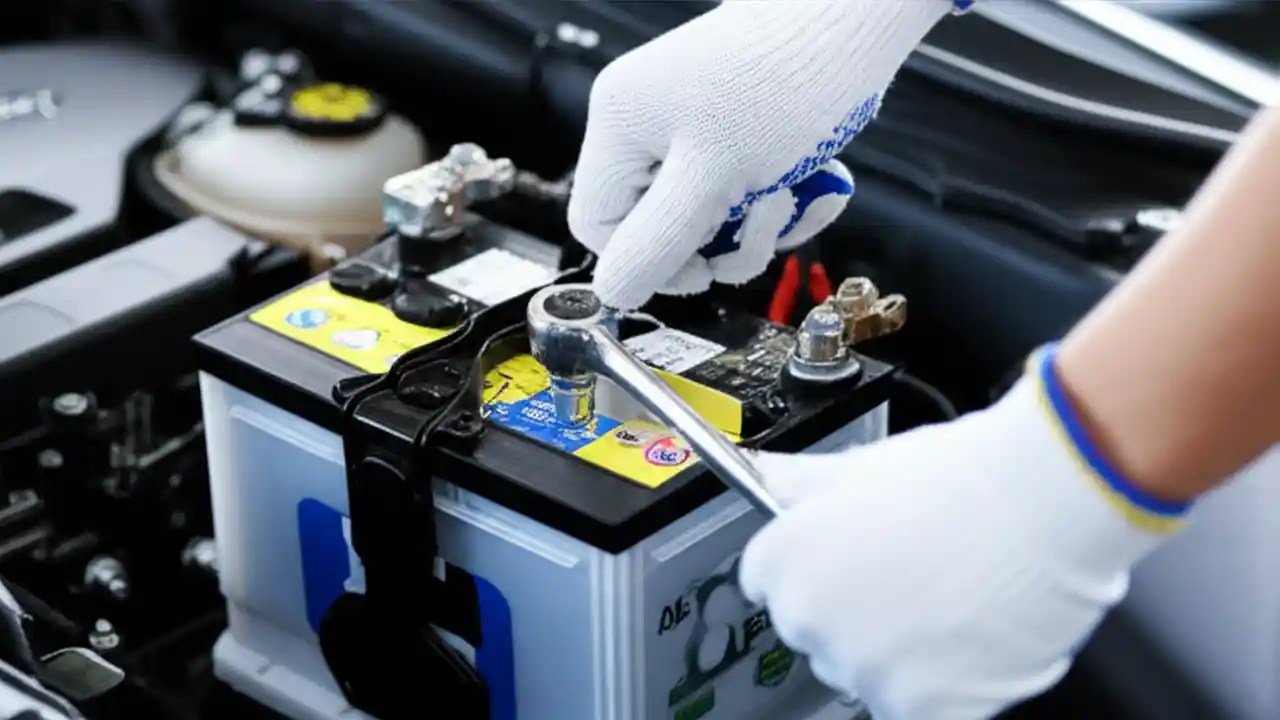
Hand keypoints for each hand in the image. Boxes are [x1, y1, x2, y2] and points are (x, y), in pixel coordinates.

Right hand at [568, 0, 952, 309]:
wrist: (858, 20)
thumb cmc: (784, 80)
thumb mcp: (710, 181)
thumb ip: (654, 245)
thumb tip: (613, 291)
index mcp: (619, 123)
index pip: (597, 226)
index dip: (646, 260)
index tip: (699, 268)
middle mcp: (648, 122)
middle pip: (659, 226)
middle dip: (720, 239)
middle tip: (761, 218)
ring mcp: (694, 126)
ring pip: (710, 218)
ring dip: (760, 225)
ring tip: (792, 191)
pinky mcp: (737, 132)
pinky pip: (745, 195)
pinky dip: (784, 200)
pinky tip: (814, 183)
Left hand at [739, 347, 1191, 719]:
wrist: (1045, 500)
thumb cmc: (963, 477)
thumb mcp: (863, 467)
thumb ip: (804, 487)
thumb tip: (769, 479)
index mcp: (785, 563)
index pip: (770, 583)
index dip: (816, 568)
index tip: (847, 562)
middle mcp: (813, 623)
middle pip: (820, 632)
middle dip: (857, 611)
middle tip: (912, 577)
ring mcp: (867, 671)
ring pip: (870, 675)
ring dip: (900, 653)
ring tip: (952, 600)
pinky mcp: (927, 708)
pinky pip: (920, 709)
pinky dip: (946, 689)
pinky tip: (971, 641)